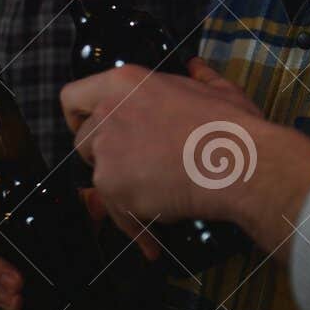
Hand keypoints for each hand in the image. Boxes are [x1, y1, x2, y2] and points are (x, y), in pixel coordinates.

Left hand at [59, 57, 309, 256]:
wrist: (237, 162)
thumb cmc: (232, 125)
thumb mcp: (219, 90)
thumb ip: (199, 77)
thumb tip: (196, 67)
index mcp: (125, 83)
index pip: (72, 97)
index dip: (79, 117)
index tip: (93, 129)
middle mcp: (108, 113)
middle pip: (84, 141)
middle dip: (105, 157)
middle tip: (138, 167)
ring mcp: (107, 152)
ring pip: (98, 178)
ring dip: (121, 190)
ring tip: (153, 203)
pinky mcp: (113, 188)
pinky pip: (117, 213)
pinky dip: (135, 228)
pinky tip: (154, 242)